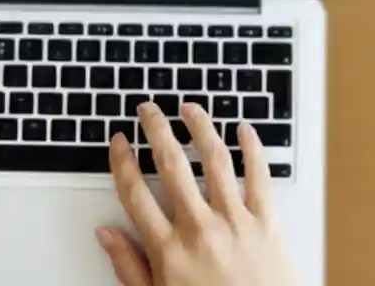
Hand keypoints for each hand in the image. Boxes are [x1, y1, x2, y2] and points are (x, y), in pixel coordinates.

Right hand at [98, 102, 296, 285]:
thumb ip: (130, 267)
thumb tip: (106, 235)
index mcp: (169, 251)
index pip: (135, 193)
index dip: (122, 161)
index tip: (119, 143)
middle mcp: (200, 230)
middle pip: (171, 165)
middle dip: (156, 130)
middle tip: (148, 110)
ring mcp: (235, 223)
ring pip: (214, 160)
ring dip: (199, 127)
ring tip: (189, 108)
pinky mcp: (267, 223)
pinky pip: (259, 176)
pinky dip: (252, 147)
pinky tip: (244, 129)